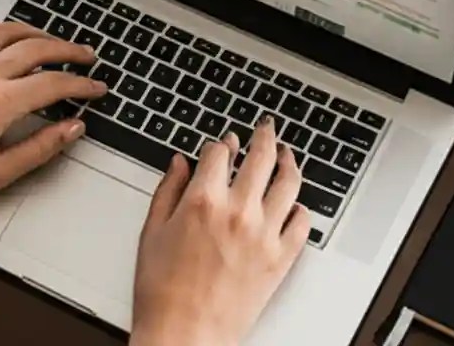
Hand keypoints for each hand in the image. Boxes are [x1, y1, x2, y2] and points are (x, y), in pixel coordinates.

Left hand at [0, 21, 105, 217]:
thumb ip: (40, 147)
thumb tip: (72, 128)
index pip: (52, 84)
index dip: (81, 85)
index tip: (96, 88)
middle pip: (34, 49)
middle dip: (67, 50)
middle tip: (86, 56)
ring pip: (2, 34)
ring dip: (33, 33)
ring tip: (52, 40)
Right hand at [131, 117, 310, 345]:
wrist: (185, 336)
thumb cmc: (163, 293)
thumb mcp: (151, 232)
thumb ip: (168, 190)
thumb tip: (180, 163)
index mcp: (202, 201)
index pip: (219, 153)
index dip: (220, 144)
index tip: (223, 144)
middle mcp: (238, 211)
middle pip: (261, 156)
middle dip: (263, 136)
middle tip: (266, 128)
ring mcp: (264, 234)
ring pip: (289, 182)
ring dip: (289, 161)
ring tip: (288, 155)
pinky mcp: (281, 258)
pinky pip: (302, 222)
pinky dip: (300, 207)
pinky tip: (295, 202)